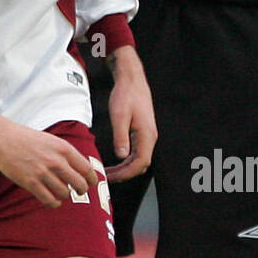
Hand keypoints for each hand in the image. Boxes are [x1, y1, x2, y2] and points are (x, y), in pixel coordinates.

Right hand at [0, 108, 97, 208]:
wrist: (4, 138)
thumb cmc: (28, 139)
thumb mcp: (52, 140)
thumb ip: (66, 154)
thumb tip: (81, 170)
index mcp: (63, 148)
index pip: (86, 169)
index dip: (92, 179)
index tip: (91, 183)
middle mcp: (56, 161)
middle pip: (79, 184)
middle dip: (82, 190)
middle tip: (79, 191)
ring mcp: (43, 172)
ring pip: (64, 193)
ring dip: (65, 195)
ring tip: (62, 192)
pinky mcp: (30, 182)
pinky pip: (49, 200)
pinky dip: (54, 203)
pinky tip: (54, 201)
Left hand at [104, 47, 156, 180]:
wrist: (131, 79)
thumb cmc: (125, 95)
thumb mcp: (119, 115)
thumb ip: (121, 137)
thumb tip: (121, 156)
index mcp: (147, 135)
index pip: (140, 163)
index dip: (126, 174)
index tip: (110, 177)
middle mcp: (150, 137)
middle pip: (141, 164)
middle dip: (124, 174)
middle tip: (106, 177)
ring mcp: (148, 135)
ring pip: (139, 159)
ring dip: (125, 167)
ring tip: (109, 171)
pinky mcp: (143, 131)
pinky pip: (137, 151)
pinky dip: (127, 159)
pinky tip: (116, 159)